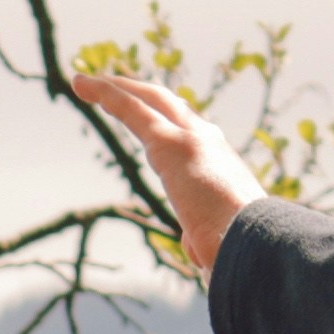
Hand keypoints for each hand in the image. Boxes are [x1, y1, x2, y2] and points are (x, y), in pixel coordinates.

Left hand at [76, 73, 255, 278]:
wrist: (254, 243)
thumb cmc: (239, 251)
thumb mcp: (218, 242)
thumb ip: (201, 237)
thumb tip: (193, 247)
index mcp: (219, 163)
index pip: (188, 132)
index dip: (164, 121)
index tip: (146, 119)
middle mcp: (208, 141)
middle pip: (168, 105)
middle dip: (139, 93)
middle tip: (112, 87)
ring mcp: (190, 138)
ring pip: (148, 99)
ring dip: (117, 88)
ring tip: (87, 82)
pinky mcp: (169, 144)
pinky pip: (131, 109)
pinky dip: (106, 93)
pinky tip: (80, 83)